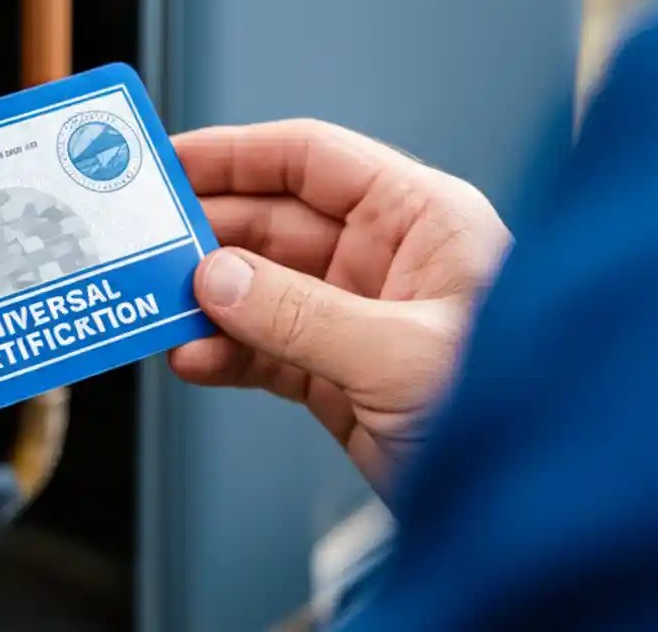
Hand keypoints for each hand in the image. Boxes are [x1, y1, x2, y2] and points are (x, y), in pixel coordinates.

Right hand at [169, 120, 510, 490]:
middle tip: (143, 242)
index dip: (235, 154)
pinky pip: (263, 350)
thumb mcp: (399, 355)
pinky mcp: (336, 377)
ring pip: (258, 290)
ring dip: (206, 301)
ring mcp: (356, 320)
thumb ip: (299, 314)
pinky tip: (195, 359)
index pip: (310, 161)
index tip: (169, 159)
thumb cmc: (519, 410)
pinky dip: (225, 355)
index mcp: (419, 221)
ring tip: (159, 308)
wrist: (522, 510)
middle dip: (207, 234)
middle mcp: (385, 262)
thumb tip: (217, 280)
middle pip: (272, 224)